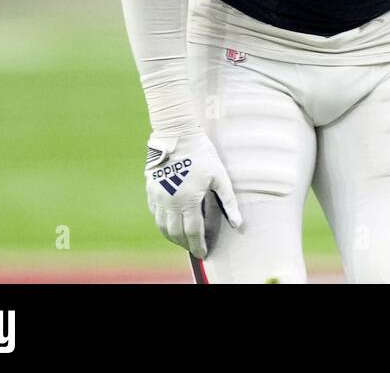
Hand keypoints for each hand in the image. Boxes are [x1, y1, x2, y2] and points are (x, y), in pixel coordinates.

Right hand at [145, 130, 241, 257]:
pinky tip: (170, 223)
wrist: (177, 134)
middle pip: (175, 232)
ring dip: (173, 236)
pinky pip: (155, 213)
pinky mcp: (151, 189)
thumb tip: (238, 223)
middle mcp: (170, 202)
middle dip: (185, 244)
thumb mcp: (220, 176)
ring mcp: (158, 196)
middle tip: (194, 248)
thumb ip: (228, 201)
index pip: (193, 231)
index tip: (203, 253)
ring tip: (183, 240)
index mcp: (188, 200)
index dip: (198, 245)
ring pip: (162, 225)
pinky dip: (163, 223)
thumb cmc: (202, 153)